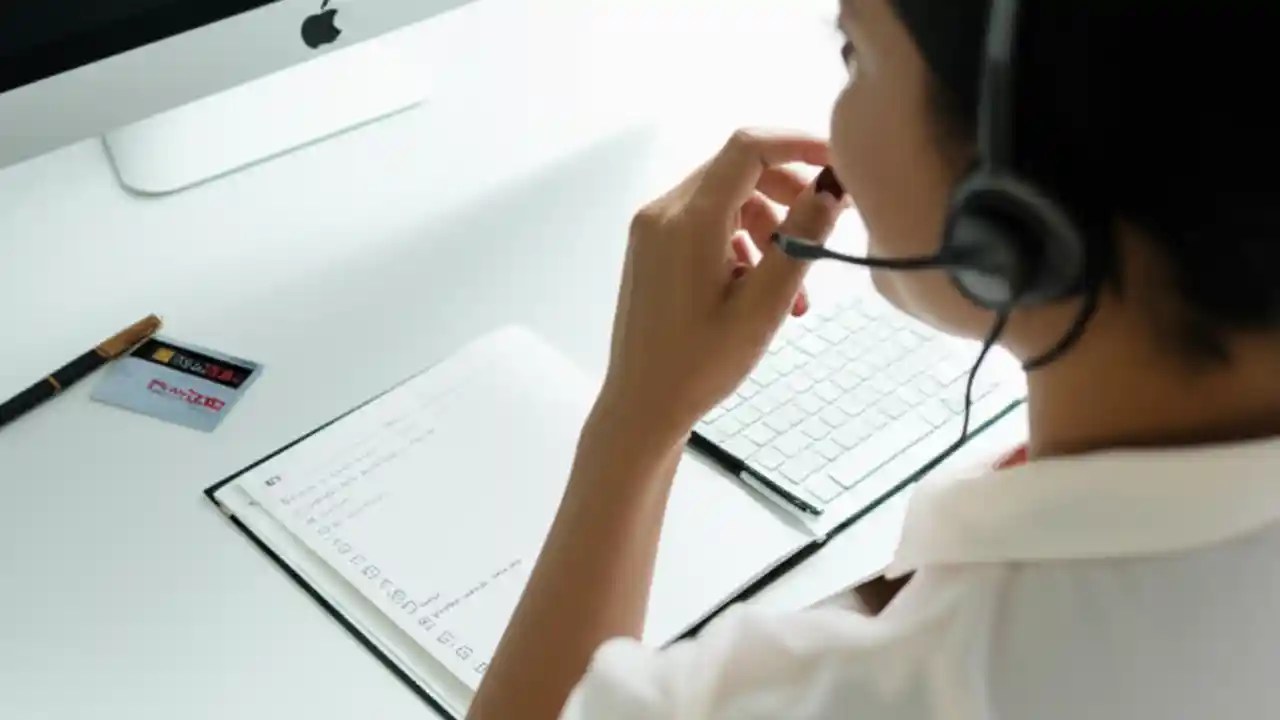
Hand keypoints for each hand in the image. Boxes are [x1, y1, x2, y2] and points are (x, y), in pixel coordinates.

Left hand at [595, 129, 846, 445]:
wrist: (641, 405)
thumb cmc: (699, 365)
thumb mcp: (763, 306)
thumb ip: (800, 241)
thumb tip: (832, 189)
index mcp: (688, 221)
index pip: (748, 148)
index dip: (798, 144)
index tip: (838, 165)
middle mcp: (663, 212)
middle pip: (738, 170)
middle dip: (789, 191)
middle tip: (828, 225)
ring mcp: (653, 229)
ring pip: (726, 198)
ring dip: (770, 225)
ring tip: (796, 285)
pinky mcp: (652, 247)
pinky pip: (706, 223)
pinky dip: (742, 241)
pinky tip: (761, 287)